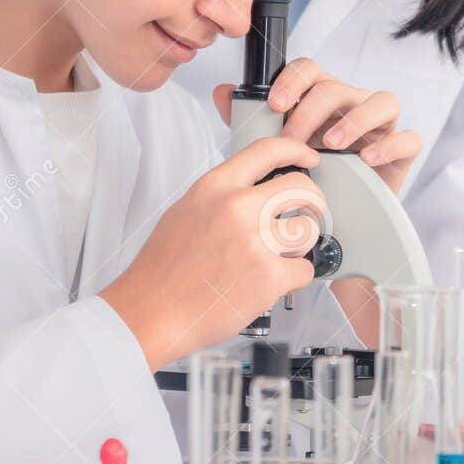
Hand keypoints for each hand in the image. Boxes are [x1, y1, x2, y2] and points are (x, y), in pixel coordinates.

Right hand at [100, 136, 327, 370]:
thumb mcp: (186, 211)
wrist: (151, 313)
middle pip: (301, 187)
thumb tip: (256, 189)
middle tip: (309, 213)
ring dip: (300, 245)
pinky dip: (295, 277)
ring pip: (308, 230)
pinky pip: (305, 269)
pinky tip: (273, 282)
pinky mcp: (268, 276)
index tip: (309, 158)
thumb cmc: (163, 269)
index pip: (267, 150)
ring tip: (279, 256)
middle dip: (313, 202)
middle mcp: (237, 208)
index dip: (297, 150)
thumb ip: (222, 195)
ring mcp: (254, 241)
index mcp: (216, 187)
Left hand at [212, 58, 421, 193]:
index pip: (311, 71)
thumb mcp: (274, 151)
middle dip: (312, 110)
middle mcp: (352, 106)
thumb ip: (250, 121)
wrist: (338, 223)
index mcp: (321, 99)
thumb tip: (223, 92)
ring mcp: (380, 126)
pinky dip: (389, 145)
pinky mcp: (402, 151)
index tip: (276, 104)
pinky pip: (409, 138)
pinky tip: (365, 159)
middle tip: (294, 139)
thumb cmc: (309, 179)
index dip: (293, 80)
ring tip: (330, 145)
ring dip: (353, 120)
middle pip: (338, 86)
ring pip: (381, 101)